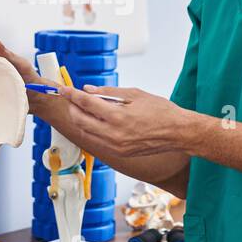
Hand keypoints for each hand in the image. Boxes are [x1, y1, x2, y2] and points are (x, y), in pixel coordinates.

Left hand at [60, 84, 192, 158]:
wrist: (178, 133)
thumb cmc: (161, 111)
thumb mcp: (135, 94)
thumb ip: (109, 93)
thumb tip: (89, 90)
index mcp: (118, 117)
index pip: (86, 104)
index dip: (72, 95)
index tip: (64, 89)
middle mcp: (114, 134)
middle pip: (80, 120)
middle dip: (73, 107)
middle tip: (72, 97)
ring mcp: (116, 146)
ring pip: (86, 132)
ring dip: (80, 119)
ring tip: (81, 107)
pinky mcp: (119, 153)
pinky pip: (97, 140)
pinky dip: (90, 129)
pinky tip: (93, 120)